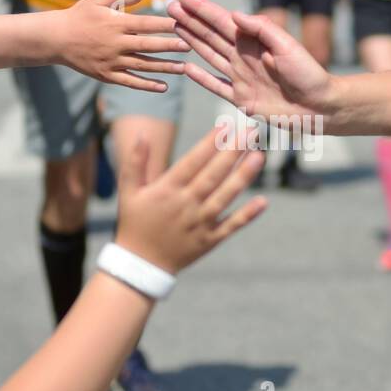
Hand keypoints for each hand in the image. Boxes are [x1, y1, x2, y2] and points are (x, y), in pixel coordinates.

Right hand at [56, 0, 190, 91]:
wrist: (56, 39)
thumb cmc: (80, 15)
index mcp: (115, 23)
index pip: (145, 24)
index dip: (164, 25)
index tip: (182, 24)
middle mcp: (115, 44)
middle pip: (147, 46)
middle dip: (170, 46)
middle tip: (190, 46)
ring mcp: (111, 62)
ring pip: (142, 66)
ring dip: (164, 67)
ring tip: (184, 68)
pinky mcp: (107, 75)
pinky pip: (130, 82)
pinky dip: (147, 85)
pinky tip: (164, 86)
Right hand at [116, 127, 267, 273]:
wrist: (141, 265)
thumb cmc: (134, 223)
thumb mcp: (128, 192)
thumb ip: (135, 162)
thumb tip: (142, 135)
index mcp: (166, 190)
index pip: (192, 161)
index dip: (210, 143)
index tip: (225, 126)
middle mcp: (185, 205)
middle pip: (213, 175)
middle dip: (233, 152)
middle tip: (251, 132)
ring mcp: (199, 223)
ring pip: (224, 197)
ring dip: (243, 177)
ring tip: (259, 156)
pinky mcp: (209, 240)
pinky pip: (230, 226)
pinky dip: (247, 215)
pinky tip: (262, 201)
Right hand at [167, 0, 336, 123]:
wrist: (320, 106)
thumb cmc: (309, 73)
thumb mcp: (287, 46)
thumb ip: (261, 28)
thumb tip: (234, 14)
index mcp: (254, 41)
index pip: (222, 21)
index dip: (202, 9)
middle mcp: (244, 57)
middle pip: (211, 35)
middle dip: (190, 20)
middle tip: (169, 6)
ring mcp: (241, 77)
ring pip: (209, 56)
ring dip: (191, 41)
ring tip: (174, 27)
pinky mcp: (242, 98)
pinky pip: (216, 86)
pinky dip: (201, 78)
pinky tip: (185, 69)